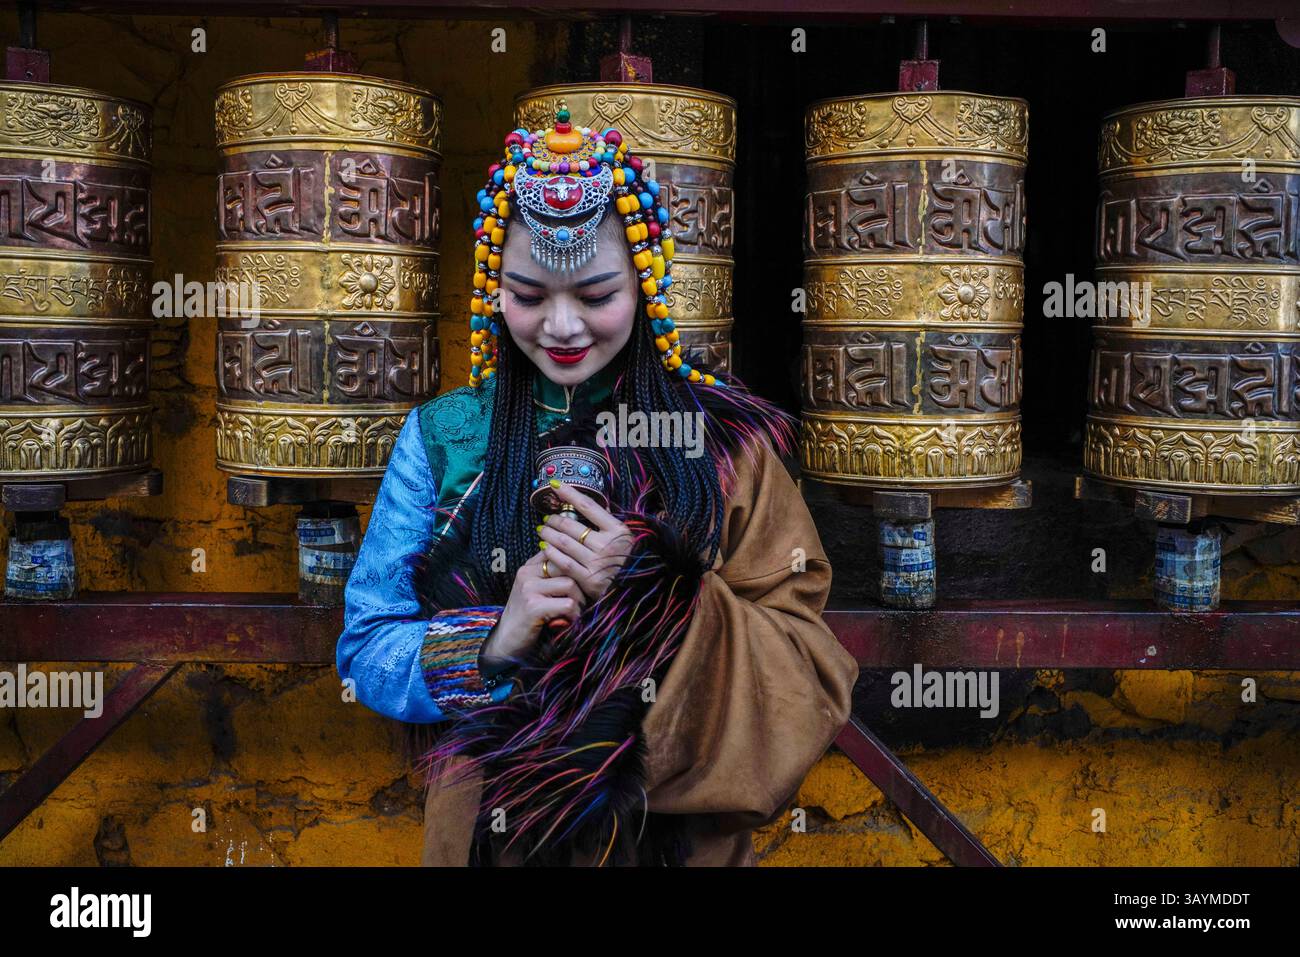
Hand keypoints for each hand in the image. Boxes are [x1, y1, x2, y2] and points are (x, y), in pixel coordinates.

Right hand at [482, 549, 585, 666]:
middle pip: (566, 567)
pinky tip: (568, 622)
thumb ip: (551, 578)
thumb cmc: (527, 617)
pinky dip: (573, 615)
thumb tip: (580, 567)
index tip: (580, 583)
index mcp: (528, 567)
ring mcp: (528, 589)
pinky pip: (567, 604)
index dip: (574, 568)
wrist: (506, 641)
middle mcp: (526, 573)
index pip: (558, 554)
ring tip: (574, 613)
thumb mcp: (536, 591)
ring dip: (578, 601)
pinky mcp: (533, 606)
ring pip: (570, 584)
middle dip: (580, 585)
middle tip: (582, 601)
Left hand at [536, 481, 633, 603]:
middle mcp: (607, 545)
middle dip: (554, 519)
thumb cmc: (627, 561)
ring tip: (542, 530)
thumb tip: (590, 502)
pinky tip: (545, 548)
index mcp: (618, 530)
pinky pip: (563, 562)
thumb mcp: (625, 538)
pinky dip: (551, 553)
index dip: (569, 493)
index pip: (588, 506)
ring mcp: (597, 563)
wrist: (634, 592)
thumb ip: (608, 521)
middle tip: (547, 518)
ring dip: (549, 534)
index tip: (555, 485)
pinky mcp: (588, 580)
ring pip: (564, 543)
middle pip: (571, 525)